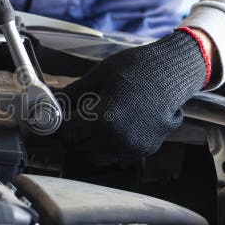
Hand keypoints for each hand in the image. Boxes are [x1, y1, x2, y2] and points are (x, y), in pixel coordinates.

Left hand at [59, 29, 211, 163]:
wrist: (174, 70)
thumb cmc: (137, 68)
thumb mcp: (99, 75)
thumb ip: (73, 93)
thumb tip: (50, 102)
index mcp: (106, 119)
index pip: (68, 132)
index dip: (56, 126)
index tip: (50, 119)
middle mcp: (121, 139)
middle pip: (79, 147)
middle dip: (69, 134)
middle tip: (66, 120)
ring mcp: (135, 147)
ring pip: (95, 157)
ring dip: (85, 144)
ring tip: (85, 125)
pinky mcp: (145, 149)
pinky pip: (115, 156)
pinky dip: (104, 148)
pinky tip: (106, 129)